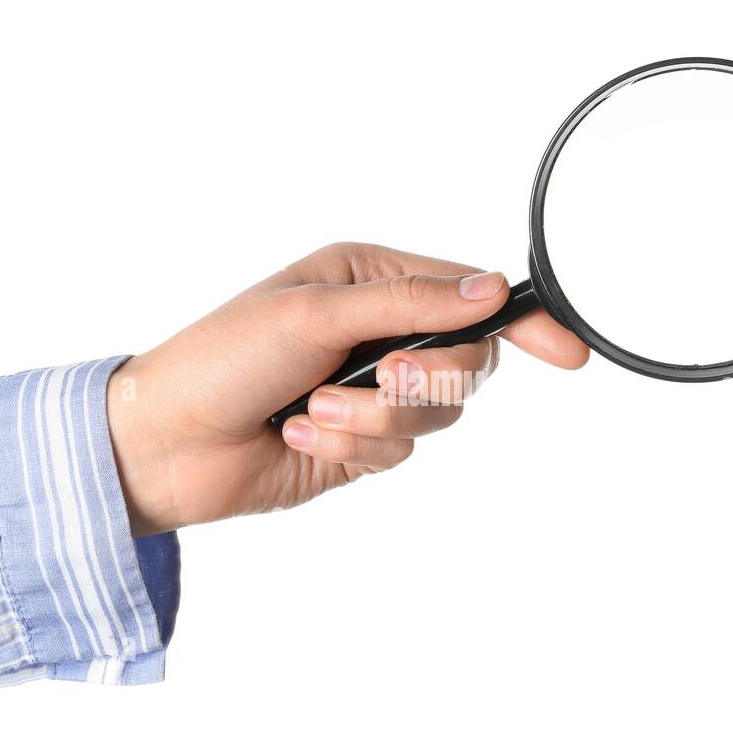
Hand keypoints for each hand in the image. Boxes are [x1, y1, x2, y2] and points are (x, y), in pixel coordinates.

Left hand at [107, 242, 588, 534]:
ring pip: (435, 415)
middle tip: (381, 376)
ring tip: (314, 410)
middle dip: (424, 378)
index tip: (565, 352)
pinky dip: (349, 447)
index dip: (522, 323)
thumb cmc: (220, 358)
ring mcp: (371, 392)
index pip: (467, 296)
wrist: (166, 443)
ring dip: (373, 418)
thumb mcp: (315, 312)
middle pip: (466, 361)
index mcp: (369, 280)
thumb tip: (489, 291)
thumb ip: (410, 303)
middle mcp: (378, 332)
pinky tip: (299, 435)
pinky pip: (397, 452)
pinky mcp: (360, 444)